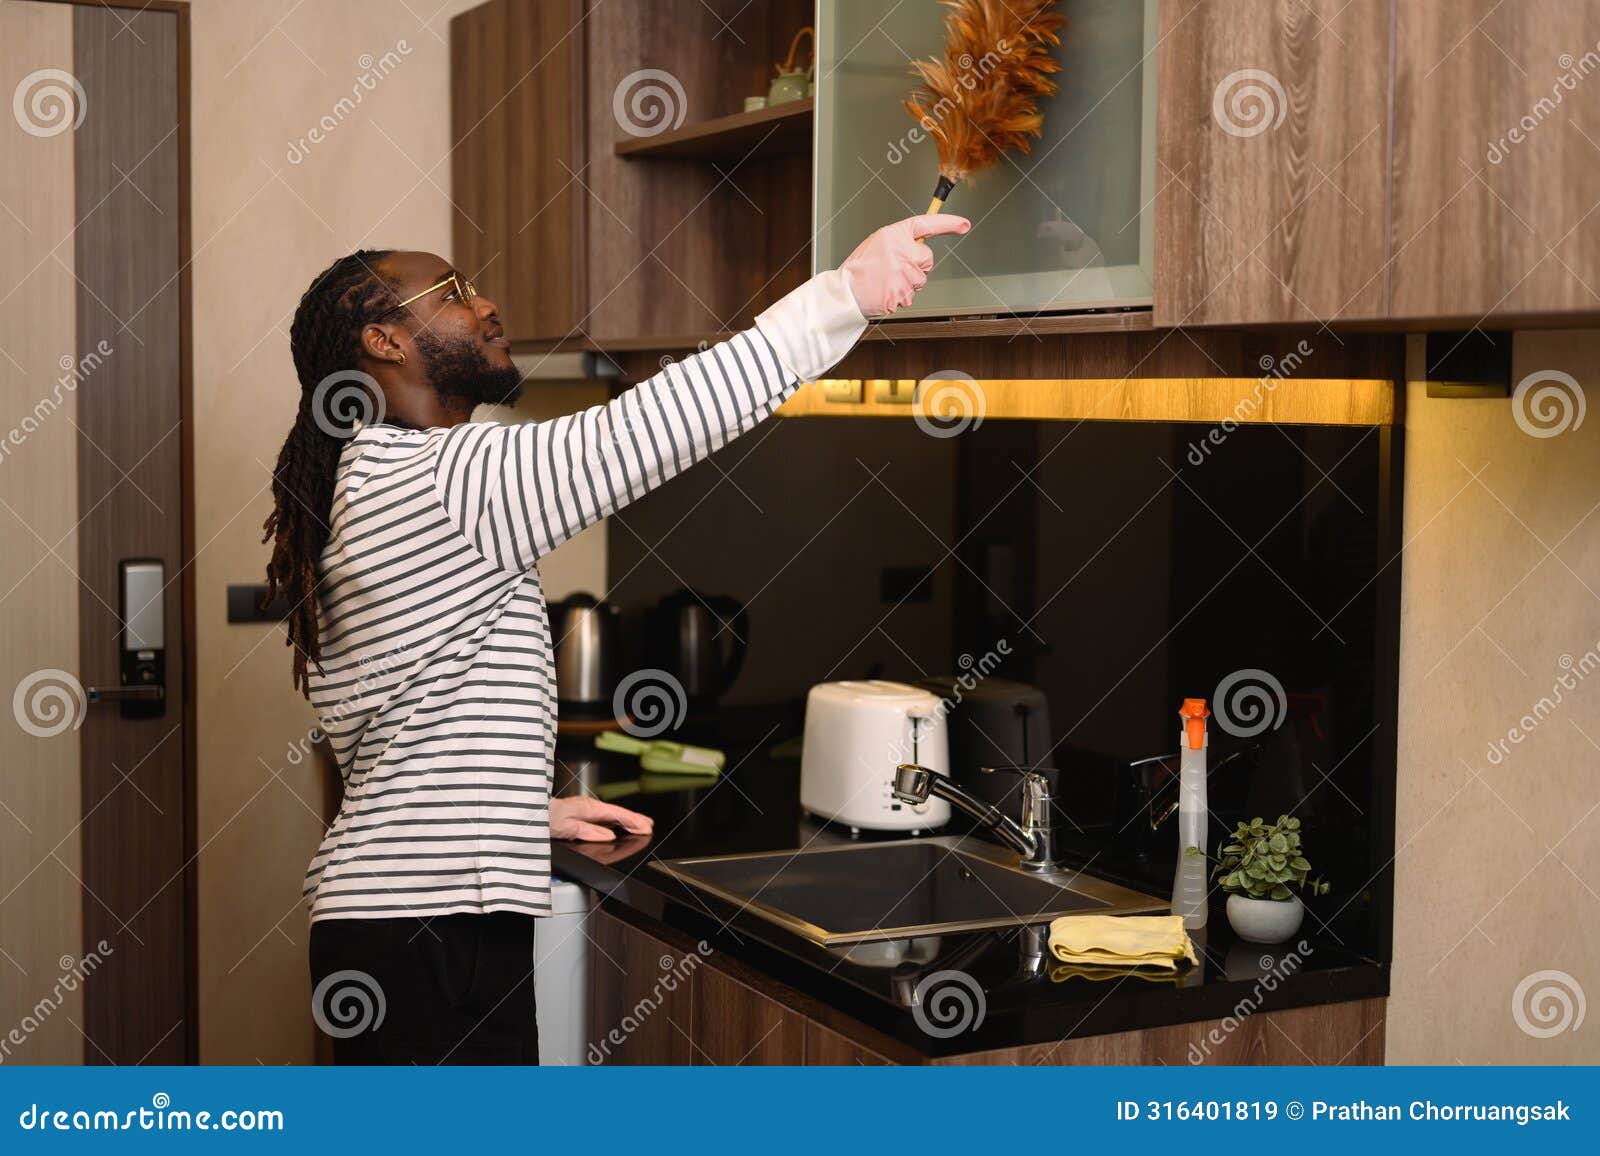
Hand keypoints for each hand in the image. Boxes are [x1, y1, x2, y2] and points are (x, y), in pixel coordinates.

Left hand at [550, 795, 654, 840]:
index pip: (617, 815)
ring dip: (624, 819)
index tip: (646, 828)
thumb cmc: (541, 817)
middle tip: (649, 825)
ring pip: (610, 814)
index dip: (633, 822)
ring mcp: (582, 808)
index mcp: (588, 808)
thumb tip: (609, 837)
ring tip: (638, 824)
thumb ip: (588, 831)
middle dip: (633, 819)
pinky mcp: (577, 813)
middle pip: (616, 813)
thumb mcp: (566, 827)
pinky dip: (613, 820)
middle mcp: (587, 806)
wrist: (524, 809)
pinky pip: (601, 816)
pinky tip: (613, 825)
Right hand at [839, 213, 970, 317]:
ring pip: (920, 280)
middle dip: (918, 266)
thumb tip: (920, 248)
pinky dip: (900, 297)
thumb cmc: (861, 268)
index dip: (948, 223)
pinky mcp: (903, 293)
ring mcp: (904, 273)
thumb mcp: (878, 243)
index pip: (927, 223)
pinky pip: (910, 296)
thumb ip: (900, 242)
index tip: (964, 224)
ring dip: (908, 283)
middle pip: (927, 259)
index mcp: (895, 234)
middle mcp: (902, 251)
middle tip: (896, 269)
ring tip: (886, 282)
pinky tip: (885, 292)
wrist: (846, 292)